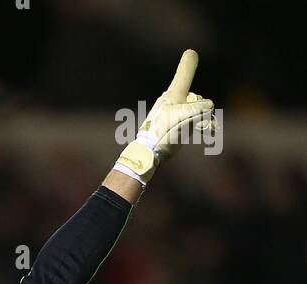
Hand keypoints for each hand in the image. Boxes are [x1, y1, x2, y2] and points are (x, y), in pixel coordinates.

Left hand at [115, 50, 214, 184]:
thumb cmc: (161, 132)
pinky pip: (196, 121)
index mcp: (174, 95)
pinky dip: (204, 125)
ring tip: (210, 129)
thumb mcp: (179, 116)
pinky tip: (210, 131)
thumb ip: (196, 108)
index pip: (183, 76)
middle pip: (196, 98)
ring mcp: (179, 114)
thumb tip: (210, 105)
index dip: (188, 65)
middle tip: (202, 122)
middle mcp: (176, 101)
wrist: (150, 153)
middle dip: (203, 108)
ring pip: (199, 111)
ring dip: (207, 119)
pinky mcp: (181, 126)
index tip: (191, 52)